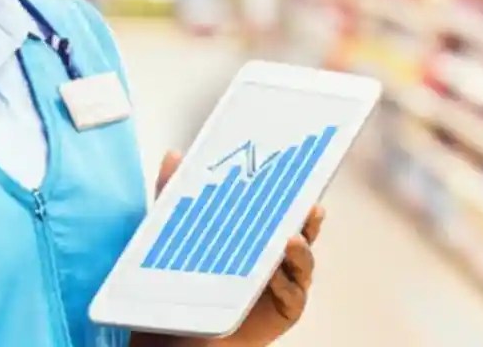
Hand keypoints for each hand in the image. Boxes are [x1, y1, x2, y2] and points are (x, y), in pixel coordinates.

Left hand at [155, 152, 323, 346]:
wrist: (180, 326)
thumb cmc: (185, 277)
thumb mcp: (176, 230)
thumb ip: (174, 194)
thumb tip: (173, 155)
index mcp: (258, 231)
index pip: (281, 206)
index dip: (292, 191)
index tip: (298, 174)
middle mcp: (277, 254)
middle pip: (301, 230)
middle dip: (308, 217)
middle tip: (309, 205)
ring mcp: (284, 281)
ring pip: (302, 261)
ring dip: (301, 250)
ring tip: (291, 239)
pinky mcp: (285, 308)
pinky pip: (292, 294)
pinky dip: (286, 284)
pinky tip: (276, 277)